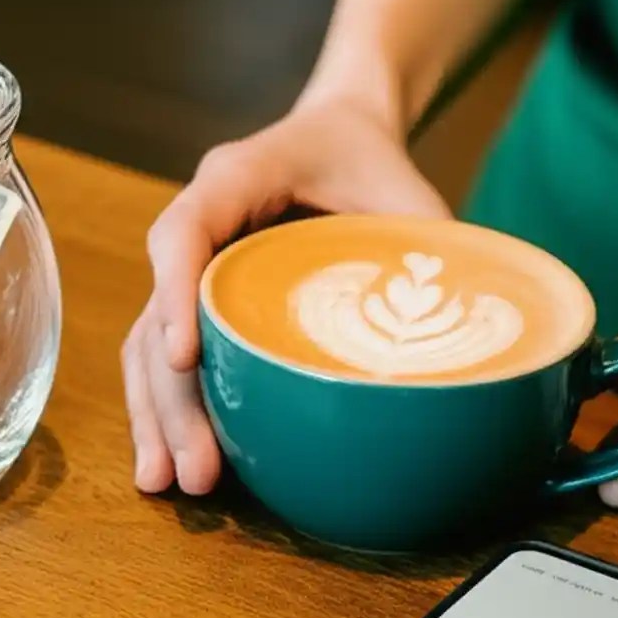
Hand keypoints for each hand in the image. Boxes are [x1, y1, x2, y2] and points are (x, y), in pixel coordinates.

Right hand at [121, 98, 452, 495]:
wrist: (343, 135)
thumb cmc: (375, 164)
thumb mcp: (413, 200)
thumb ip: (432, 255)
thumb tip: (468, 350)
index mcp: (237, 177)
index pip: (186, 229)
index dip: (176, 291)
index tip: (184, 357)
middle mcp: (201, 222)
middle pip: (159, 310)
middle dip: (171, 396)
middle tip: (195, 469)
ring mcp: (194, 266)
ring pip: (149, 343)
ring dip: (157, 416)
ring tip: (165, 483)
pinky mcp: (202, 302)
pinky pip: (166, 356)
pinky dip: (168, 409)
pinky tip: (173, 463)